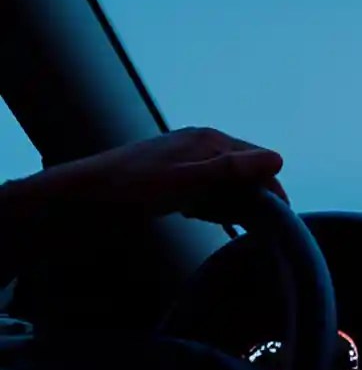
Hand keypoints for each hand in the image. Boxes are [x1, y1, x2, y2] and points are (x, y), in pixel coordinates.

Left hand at [5, 127, 287, 224]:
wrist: (76, 201)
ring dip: (232, 206)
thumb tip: (279, 160)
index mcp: (209, 140)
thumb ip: (230, 172)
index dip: (272, 191)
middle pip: (247, 173)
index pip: (261, 161)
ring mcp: (186, 162)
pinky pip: (207, 192)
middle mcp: (202, 146)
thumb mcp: (184, 182)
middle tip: (250, 230)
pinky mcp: (172, 179)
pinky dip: (213, 207)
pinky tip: (204, 220)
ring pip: (228, 185)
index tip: (277, 222)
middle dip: (253, 200)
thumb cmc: (129, 191)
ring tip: (225, 226)